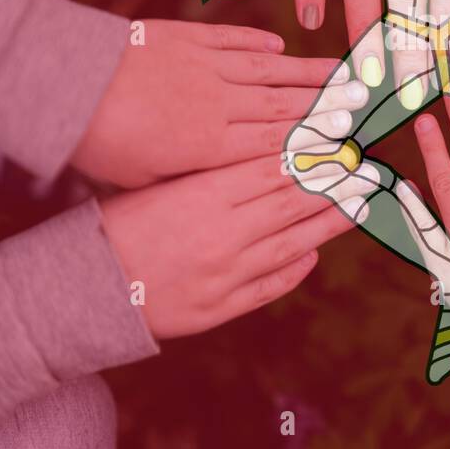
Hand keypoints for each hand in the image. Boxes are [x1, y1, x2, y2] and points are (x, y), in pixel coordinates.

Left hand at [72, 20, 362, 187]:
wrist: (67, 86)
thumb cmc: (99, 145)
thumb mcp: (148, 180)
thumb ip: (193, 181)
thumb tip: (226, 190)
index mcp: (212, 145)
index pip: (277, 143)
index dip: (316, 140)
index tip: (348, 140)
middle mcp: (219, 104)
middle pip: (284, 104)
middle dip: (328, 104)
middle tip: (364, 102)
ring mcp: (205, 67)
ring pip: (268, 70)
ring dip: (307, 71)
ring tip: (341, 71)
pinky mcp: (185, 38)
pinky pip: (232, 40)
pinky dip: (257, 43)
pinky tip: (279, 45)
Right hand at [99, 153, 369, 337]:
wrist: (81, 290)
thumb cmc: (113, 226)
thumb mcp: (159, 185)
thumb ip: (210, 174)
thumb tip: (263, 159)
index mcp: (203, 193)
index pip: (273, 167)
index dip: (313, 154)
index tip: (342, 141)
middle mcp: (222, 232)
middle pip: (292, 202)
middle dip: (334, 185)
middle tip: (367, 169)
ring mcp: (225, 273)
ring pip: (291, 242)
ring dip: (328, 224)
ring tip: (358, 206)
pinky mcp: (221, 307)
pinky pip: (270, 286)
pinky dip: (294, 270)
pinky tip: (313, 255)